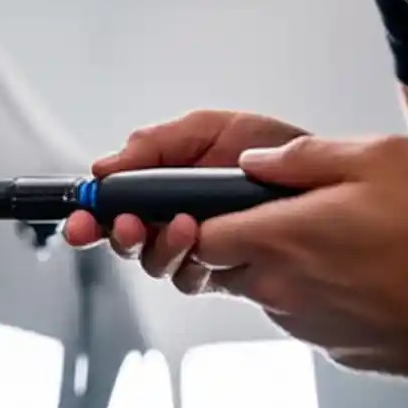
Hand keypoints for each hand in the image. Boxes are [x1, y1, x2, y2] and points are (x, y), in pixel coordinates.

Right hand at [62, 110, 308, 289]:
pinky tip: (202, 240)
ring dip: (157, 247)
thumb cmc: (271, 152)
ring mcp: (194, 249)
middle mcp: (171, 220)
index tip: (81, 218)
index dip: (90, 215)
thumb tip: (107, 166)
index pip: (111, 205)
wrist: (326, 181)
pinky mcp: (220, 274)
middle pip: (122, 240)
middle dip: (114, 236)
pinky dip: (187, 263)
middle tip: (124, 225)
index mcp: (161, 186)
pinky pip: (188, 279)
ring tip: (180, 224)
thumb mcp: (212, 129)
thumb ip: (157, 143)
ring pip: (152, 262)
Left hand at [194, 135, 407, 380]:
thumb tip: (254, 162)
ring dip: (286, 271)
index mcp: (282, 240)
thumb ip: (302, 158)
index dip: (203, 220)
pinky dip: (323, 298)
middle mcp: (284, 293)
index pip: (200, 239)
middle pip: (227, 270)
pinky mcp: (341, 351)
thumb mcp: (380, 158)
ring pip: (269, 295)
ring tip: (347, 243)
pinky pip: (310, 319)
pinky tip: (369, 275)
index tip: (221, 207)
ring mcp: (311, 328)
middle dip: (242, 245)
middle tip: (292, 219)